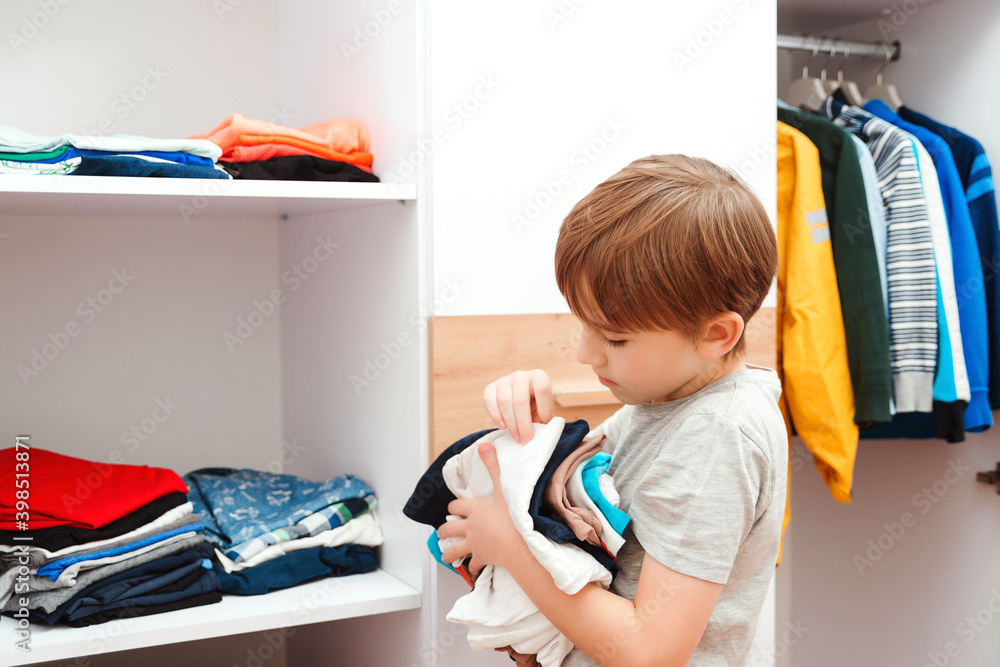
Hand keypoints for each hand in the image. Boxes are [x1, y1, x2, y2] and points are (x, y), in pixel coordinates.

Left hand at [437, 443, 522, 568]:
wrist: (518, 543)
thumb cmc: (511, 515)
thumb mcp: (503, 486)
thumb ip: (493, 466)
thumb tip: (484, 445)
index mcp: (473, 509)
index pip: (456, 505)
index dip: (453, 505)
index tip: (453, 507)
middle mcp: (470, 527)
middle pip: (449, 528)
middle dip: (444, 530)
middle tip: (442, 531)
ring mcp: (474, 543)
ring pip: (454, 549)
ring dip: (449, 553)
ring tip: (446, 556)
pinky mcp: (483, 557)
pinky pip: (474, 565)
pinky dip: (472, 567)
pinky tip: (471, 570)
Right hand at [483, 369, 553, 442]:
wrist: (520, 399)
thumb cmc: (535, 407)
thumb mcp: (543, 410)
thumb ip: (544, 418)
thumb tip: (543, 432)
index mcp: (539, 377)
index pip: (542, 390)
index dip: (543, 409)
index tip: (543, 425)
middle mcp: (521, 375)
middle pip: (520, 400)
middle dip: (523, 424)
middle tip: (526, 440)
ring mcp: (504, 380)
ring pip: (505, 402)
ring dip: (510, 423)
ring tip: (516, 437)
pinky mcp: (491, 387)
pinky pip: (489, 400)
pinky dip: (495, 415)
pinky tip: (502, 427)